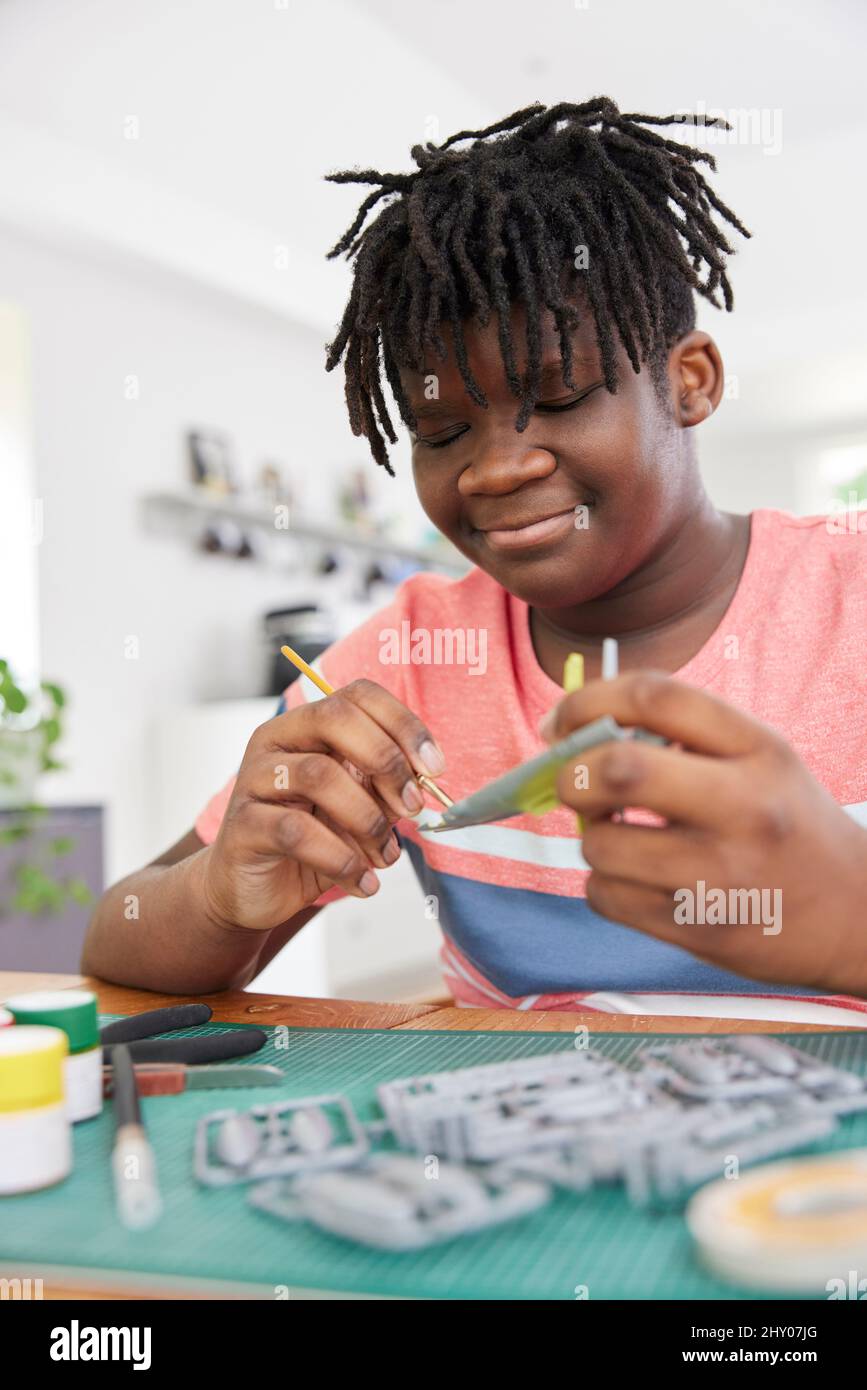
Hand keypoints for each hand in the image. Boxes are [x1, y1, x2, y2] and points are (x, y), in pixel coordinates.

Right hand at [201, 680, 444, 930]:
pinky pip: (297, 832)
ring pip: (318, 775)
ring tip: (385, 855)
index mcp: (307, 725)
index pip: (358, 695)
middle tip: (412, 807)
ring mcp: (254, 779)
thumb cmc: (311, 841)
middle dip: (386, 760)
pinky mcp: (243, 825)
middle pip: (334, 718)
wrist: (256, 889)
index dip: (403, 724)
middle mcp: (276, 740)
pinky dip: (342, 860)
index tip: (435, 768)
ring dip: (368, 819)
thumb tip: (422, 783)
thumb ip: (385, 786)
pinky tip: (363, 882)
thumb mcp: (358, 806)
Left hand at [544, 671, 866, 995]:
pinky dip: (605, 884)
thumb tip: (574, 727)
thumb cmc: (787, 824)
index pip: (655, 698)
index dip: (588, 700)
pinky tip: (637, 880)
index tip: (561, 720)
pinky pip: (606, 896)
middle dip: (572, 773)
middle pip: (618, 769)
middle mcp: (744, 807)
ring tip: (620, 837)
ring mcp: (720, 875)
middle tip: (573, 781)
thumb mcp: (760, 758)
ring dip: (591, 837)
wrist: (856, 916)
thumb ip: (683, 734)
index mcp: (758, 749)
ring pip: (600, 844)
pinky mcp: (698, 929)